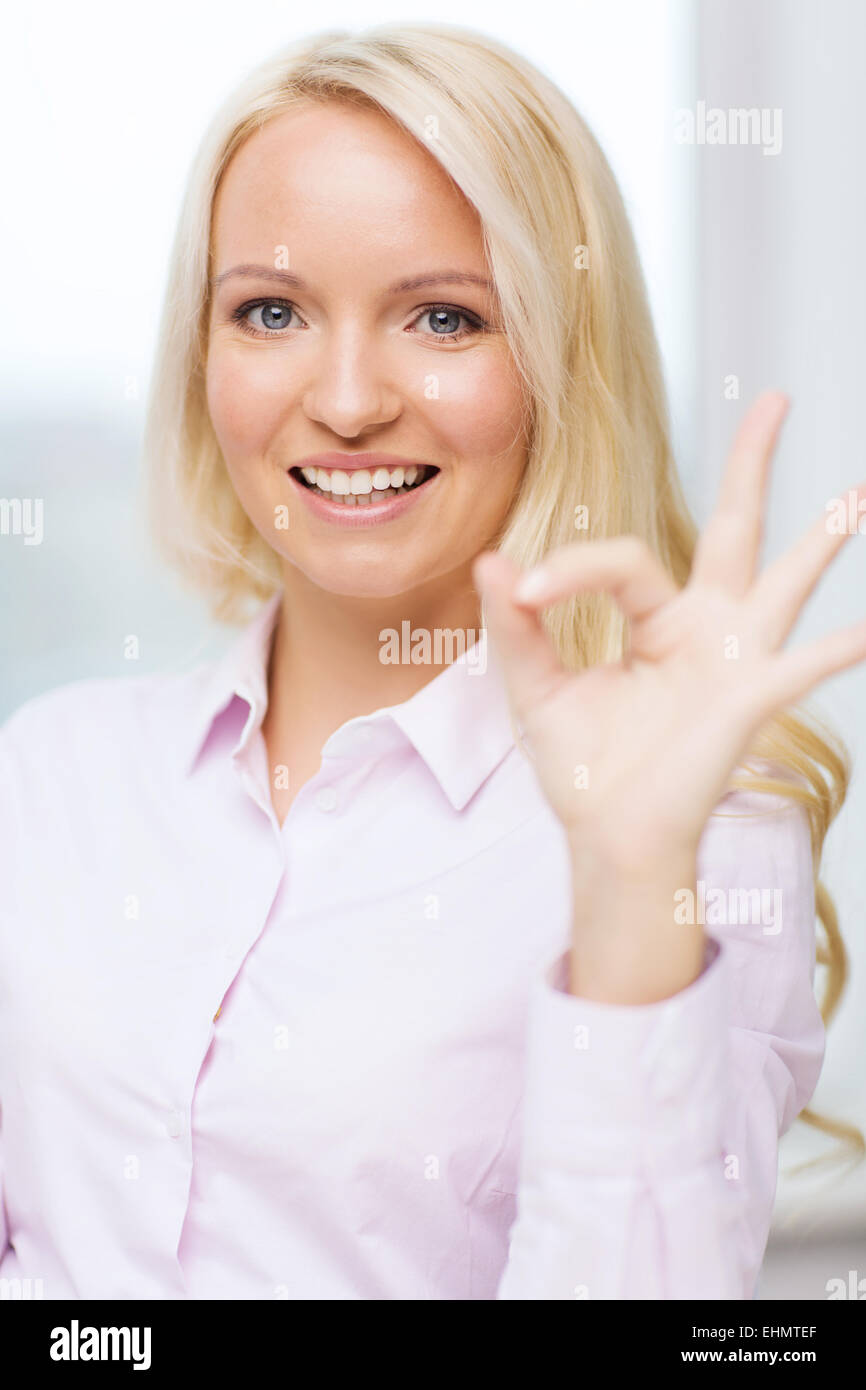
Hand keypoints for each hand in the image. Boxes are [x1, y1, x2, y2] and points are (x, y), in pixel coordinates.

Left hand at [473, 392, 865, 998]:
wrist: (607, 836)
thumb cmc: (583, 765)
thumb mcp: (536, 690)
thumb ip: (518, 628)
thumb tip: (494, 561)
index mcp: (653, 619)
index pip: (621, 560)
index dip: (569, 570)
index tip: (523, 593)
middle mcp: (704, 627)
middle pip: (734, 530)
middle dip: (752, 466)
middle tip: (773, 400)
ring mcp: (734, 659)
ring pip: (782, 582)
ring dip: (820, 539)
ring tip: (855, 496)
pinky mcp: (748, 700)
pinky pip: (797, 668)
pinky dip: (833, 652)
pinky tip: (865, 632)